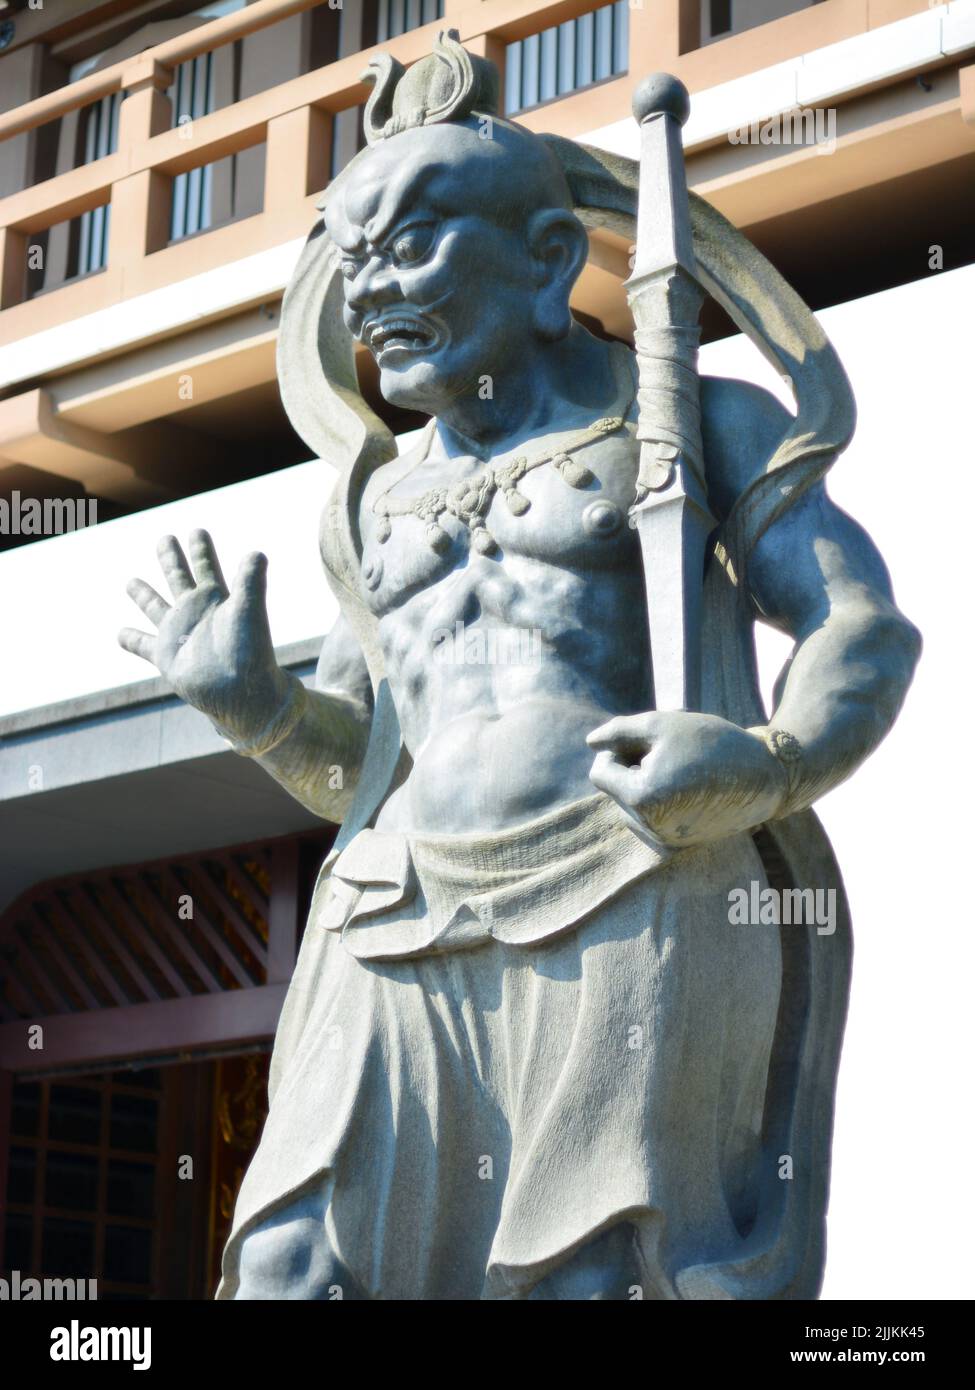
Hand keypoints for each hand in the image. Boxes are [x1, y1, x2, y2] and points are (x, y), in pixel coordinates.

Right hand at [119, 530, 290, 744]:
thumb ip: (251, 580)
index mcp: (216, 598)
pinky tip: (120, 632)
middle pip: (179, 577)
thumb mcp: (249, 609)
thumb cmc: (249, 652)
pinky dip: (131, 639)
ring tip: (131, 581)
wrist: (241, 691)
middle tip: (165, 538)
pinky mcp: (165, 655)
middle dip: (171, 558)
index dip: (200, 548)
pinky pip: (142, 644)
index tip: (196, 530)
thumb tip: (256, 553)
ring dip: (143, 594)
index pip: (206, 565)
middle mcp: (195, 612)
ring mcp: (178, 632)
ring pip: (155, 606)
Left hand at [587, 710, 787, 849]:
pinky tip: (690, 785)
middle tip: (671, 750)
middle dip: (633, 766)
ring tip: (682, 765)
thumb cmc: (713, 743)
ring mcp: (665, 840)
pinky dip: (662, 798)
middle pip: (616, 790)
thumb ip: (619, 732)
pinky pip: (652, 818)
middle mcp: (649, 828)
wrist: (767, 775)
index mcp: (641, 799)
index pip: (600, 772)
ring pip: (633, 804)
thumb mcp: (662, 724)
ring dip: (647, 781)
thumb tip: (590, 743)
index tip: (646, 739)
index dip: (617, 749)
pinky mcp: (681, 845)